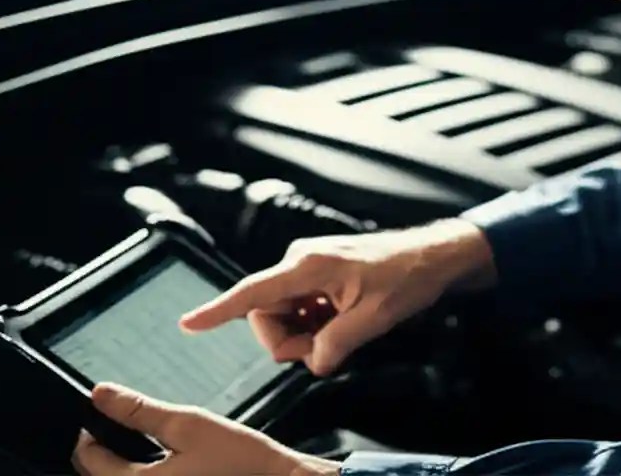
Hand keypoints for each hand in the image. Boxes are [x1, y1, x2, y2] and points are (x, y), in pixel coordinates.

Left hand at [71, 382, 338, 475]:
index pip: (88, 459)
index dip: (91, 430)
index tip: (101, 415)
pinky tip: (169, 465)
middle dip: (105, 452)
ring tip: (147, 447)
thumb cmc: (242, 462)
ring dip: (124, 468)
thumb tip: (102, 394)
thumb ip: (140, 411)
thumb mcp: (189, 425)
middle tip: (125, 428)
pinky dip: (148, 475)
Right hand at [179, 219, 494, 375]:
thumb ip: (336, 345)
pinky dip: (314, 323)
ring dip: (304, 333)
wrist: (431, 257)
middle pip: (266, 315)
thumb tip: (314, 363)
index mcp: (308, 266)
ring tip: (341, 331)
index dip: (218, 311)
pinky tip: (340, 322)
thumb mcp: (373, 318)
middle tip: (327, 347)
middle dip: (290, 340)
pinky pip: (299, 308)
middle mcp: (301, 262)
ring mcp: (308, 267)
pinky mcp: (317, 274)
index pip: (253, 292)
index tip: (189, 322)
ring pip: (282, 315)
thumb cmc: (406, 275)